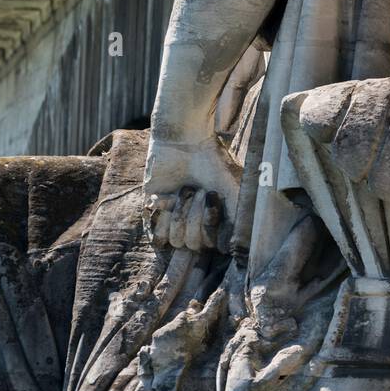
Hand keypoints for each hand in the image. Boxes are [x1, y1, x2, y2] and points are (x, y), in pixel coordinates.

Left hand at [143, 135, 240, 251]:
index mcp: (212, 221)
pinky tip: (165, 197)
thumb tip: (230, 249)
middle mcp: (193, 223)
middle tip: (198, 191)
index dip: (210, 226)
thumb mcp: (232, 191)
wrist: (186, 141)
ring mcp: (173, 218)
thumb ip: (235, 221)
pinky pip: (154, 234)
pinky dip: (160, 216)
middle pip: (191, 245)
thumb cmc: (213, 163)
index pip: (210, 245)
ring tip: (183, 191)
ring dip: (179, 214)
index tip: (212, 198)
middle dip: (194, 218)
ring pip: (174, 240)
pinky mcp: (154, 210)